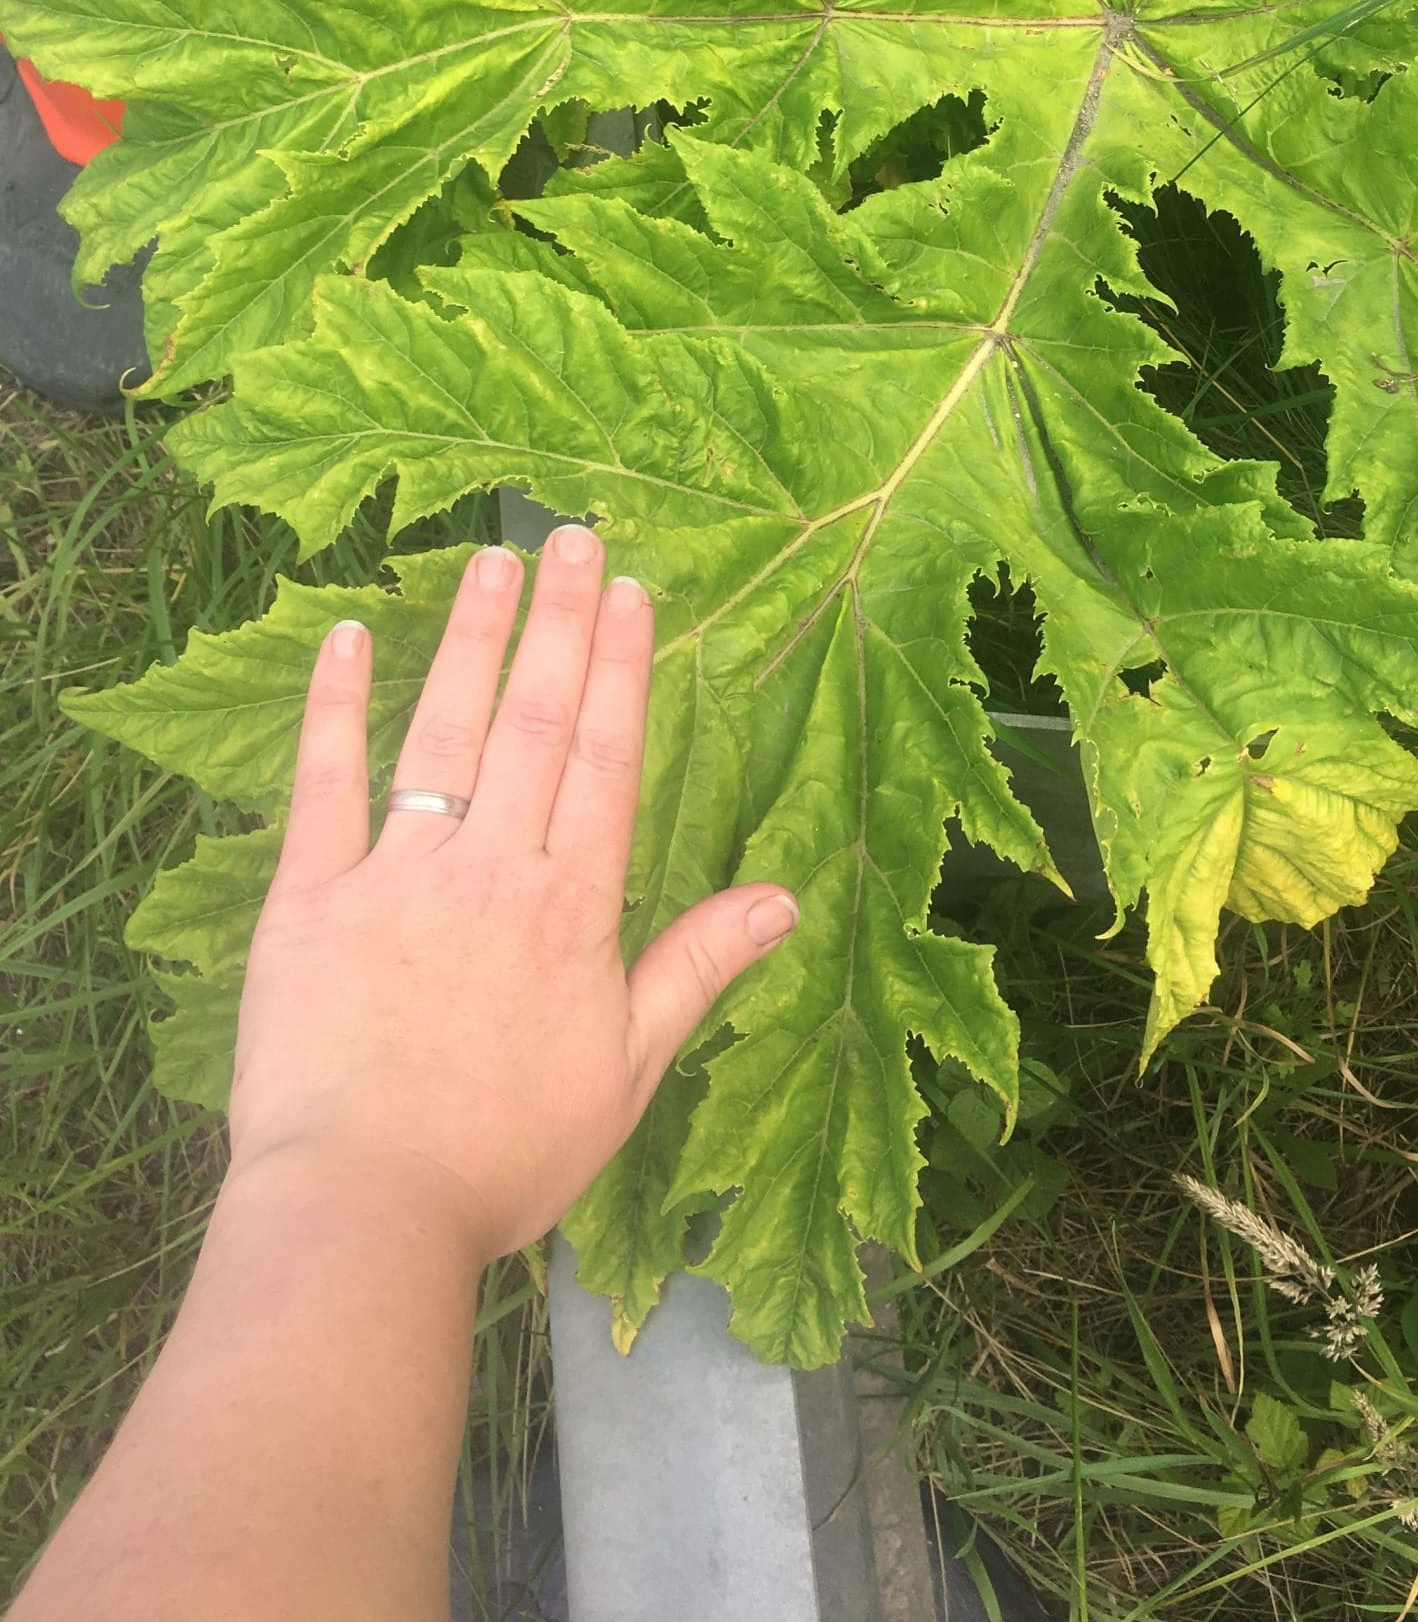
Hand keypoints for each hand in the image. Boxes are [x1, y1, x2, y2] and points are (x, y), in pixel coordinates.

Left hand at [225, 526, 796, 1263]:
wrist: (366, 1209)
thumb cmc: (507, 1155)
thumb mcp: (627, 1071)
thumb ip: (697, 968)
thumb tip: (787, 895)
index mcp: (572, 904)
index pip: (604, 757)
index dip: (619, 667)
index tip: (630, 589)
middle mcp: (490, 866)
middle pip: (532, 720)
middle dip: (557, 621)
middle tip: (571, 532)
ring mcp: (394, 873)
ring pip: (440, 730)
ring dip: (467, 636)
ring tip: (489, 558)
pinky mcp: (306, 900)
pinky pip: (323, 785)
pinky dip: (332, 707)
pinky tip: (342, 636)